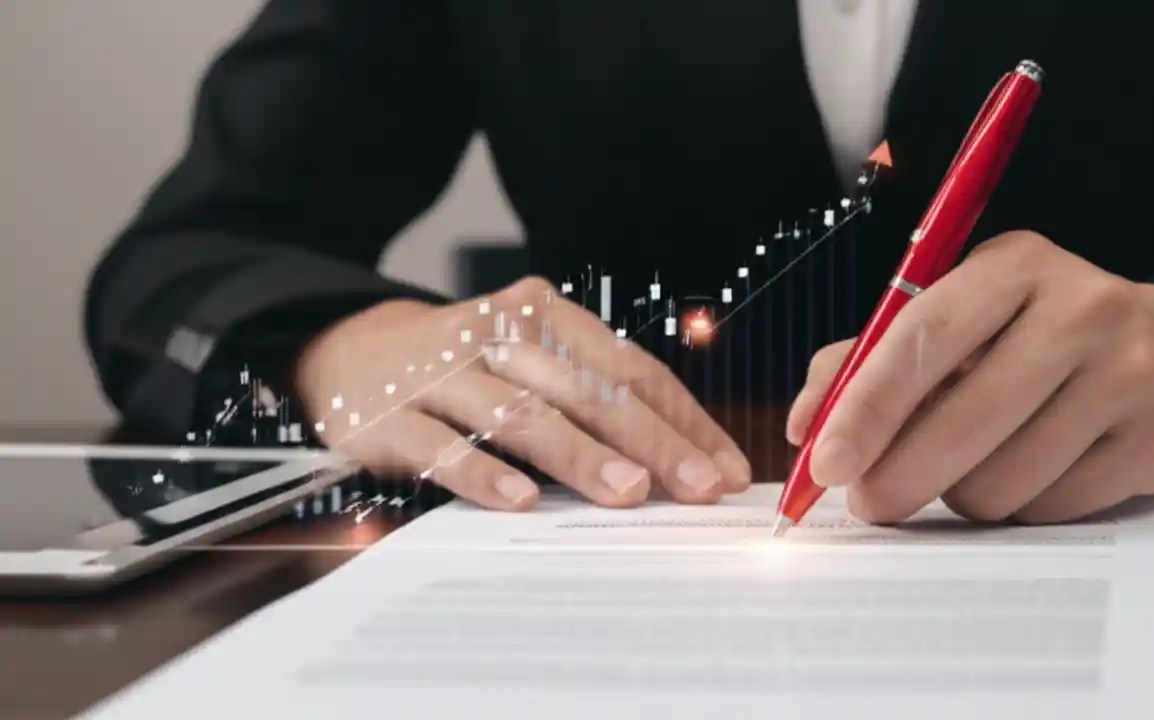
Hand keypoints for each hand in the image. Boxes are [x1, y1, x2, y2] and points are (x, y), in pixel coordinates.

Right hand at [293, 277, 749, 509]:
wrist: (348, 350)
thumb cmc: (467, 367)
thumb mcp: (530, 362)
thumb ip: (593, 401)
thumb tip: (681, 464)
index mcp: (544, 317)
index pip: (629, 369)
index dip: (683, 419)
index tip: (725, 468)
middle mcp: (499, 335)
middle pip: (587, 390)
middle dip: (651, 441)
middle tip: (698, 486)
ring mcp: (443, 373)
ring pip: (523, 414)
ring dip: (580, 454)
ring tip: (628, 490)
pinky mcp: (391, 416)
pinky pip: (444, 447)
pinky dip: (484, 473)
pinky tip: (522, 500)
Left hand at [788, 231, 1153, 523]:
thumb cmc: (1037, 335)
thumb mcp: (960, 315)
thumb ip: (869, 359)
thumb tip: (804, 425)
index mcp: (1014, 265)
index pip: (921, 339)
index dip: (865, 409)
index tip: (824, 462)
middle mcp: (1080, 309)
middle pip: (960, 421)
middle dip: (896, 476)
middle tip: (867, 502)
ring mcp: (1127, 376)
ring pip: (999, 481)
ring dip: (963, 492)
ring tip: (971, 464)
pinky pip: (1048, 508)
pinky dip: (1018, 506)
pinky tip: (1029, 472)